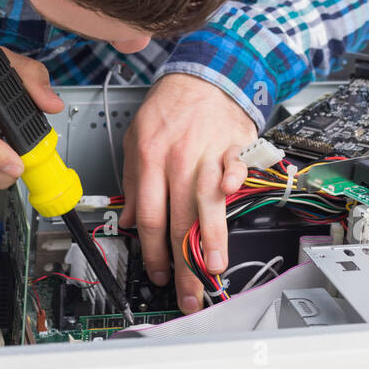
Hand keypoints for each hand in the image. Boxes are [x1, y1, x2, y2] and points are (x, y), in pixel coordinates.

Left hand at [118, 74, 257, 312]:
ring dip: (212, 238)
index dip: (153, 253)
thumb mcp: (136, 139)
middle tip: (189, 293)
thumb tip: (131, 221)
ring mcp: (207, 154)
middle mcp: (177, 161)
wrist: (205, 75)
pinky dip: (236, 178)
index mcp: (149, 162)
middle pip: (179, 221)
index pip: (150, 218)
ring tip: (214, 268)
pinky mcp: (234, 146)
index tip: (159, 275)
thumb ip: (133, 183)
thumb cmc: (170, 108)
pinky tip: (235, 193)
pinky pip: (236, 165)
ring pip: (208, 202)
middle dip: (184, 264)